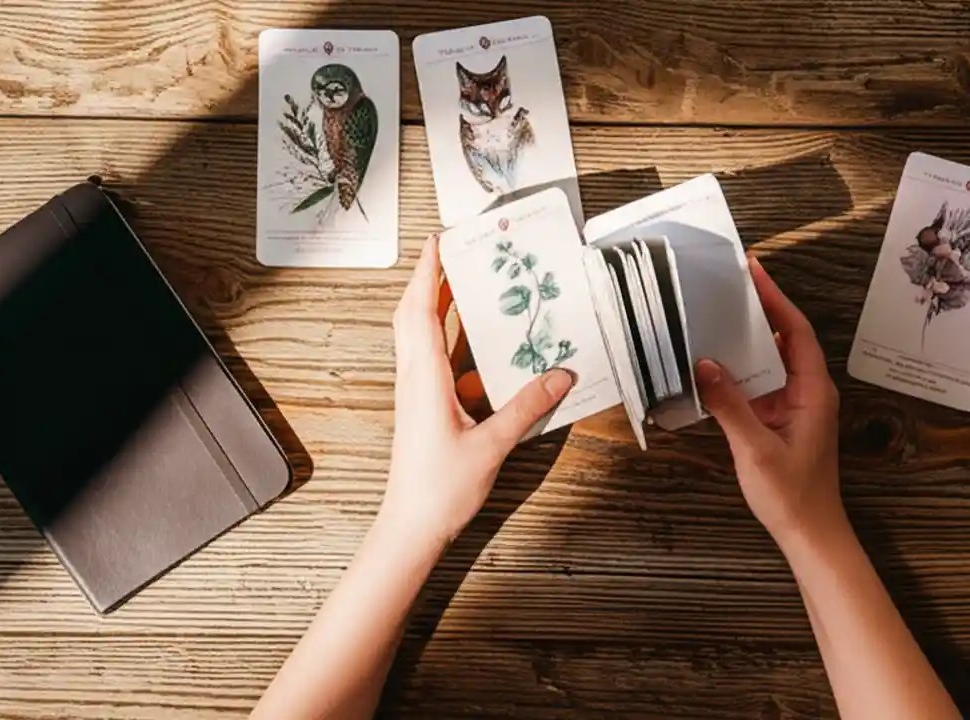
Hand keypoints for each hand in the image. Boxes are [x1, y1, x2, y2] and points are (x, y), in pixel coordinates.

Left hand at [381, 235, 573, 543]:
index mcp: (424, 377)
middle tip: (454, 253)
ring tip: (467, 288)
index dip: (426, 271)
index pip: (420, 309)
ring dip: (438, 309)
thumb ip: (526, 408)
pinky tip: (479, 351)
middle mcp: (414, 378)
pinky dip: (451, 345)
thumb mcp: (491, 446)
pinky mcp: (423, 409)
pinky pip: (434, 364)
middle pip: (413, 314)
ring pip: (420, 337)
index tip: (438, 239)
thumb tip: (559, 376)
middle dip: (430, 279)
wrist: (410, 526)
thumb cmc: (439, 489)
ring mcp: (416, 393)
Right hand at [694, 258, 843, 546]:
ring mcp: (795, 405)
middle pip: (784, 337)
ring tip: (718, 313)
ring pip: (771, 359)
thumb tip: (705, 365)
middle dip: (760, 309)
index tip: (753, 271)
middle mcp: (807, 391)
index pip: (795, 331)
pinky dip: (740, 368)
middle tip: (730, 283)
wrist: (810, 532)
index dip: (775, 298)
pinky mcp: (781, 419)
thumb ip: (730, 405)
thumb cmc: (792, 495)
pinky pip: (761, 382)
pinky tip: (716, 364)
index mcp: (812, 391)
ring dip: (747, 338)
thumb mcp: (755, 448)